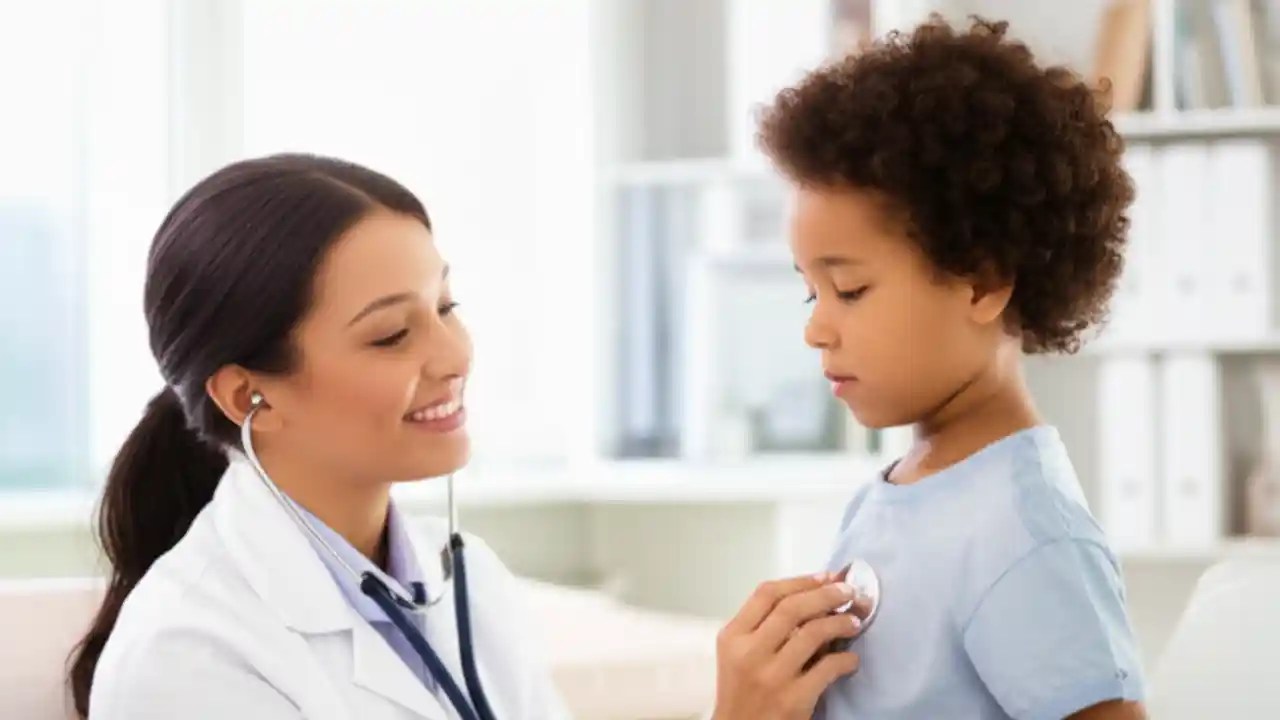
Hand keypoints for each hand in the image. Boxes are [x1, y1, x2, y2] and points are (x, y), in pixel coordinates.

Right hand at [711, 573, 862, 719]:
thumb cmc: (742, 691)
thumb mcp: (737, 654)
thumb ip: (761, 626)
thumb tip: (811, 597)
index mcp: (733, 636)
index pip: (767, 593)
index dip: (801, 581)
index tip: (825, 577)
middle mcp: (750, 653)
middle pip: (793, 608)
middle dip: (826, 594)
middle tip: (848, 591)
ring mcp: (772, 676)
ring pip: (814, 633)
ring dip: (841, 622)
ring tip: (854, 622)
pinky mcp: (794, 699)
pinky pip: (828, 668)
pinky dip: (846, 660)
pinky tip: (851, 660)